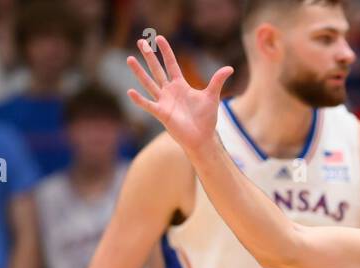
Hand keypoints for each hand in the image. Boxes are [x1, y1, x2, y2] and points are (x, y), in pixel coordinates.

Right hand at [126, 37, 231, 154]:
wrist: (202, 138)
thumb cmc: (206, 118)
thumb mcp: (212, 96)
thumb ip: (217, 81)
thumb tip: (230, 68)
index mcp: (180, 85)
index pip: (171, 64)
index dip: (166, 52)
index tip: (159, 38)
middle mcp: (169, 91)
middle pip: (157, 70)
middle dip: (149, 56)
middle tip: (140, 41)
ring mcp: (164, 101)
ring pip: (149, 83)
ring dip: (139, 72)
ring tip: (130, 58)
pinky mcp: (162, 113)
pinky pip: (148, 105)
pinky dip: (139, 100)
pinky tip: (130, 92)